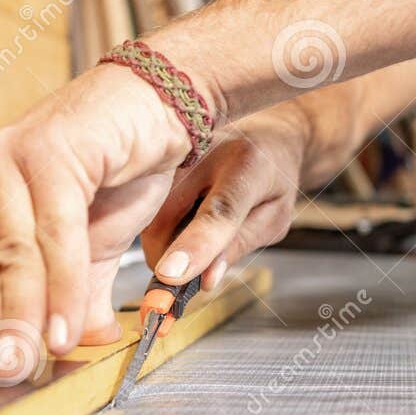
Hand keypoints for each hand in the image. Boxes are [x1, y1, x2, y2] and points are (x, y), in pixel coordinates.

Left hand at [0, 64, 192, 380]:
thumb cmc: (121, 169)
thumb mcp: (91, 249)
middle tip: (2, 377)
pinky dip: (63, 287)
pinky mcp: (46, 150)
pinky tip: (68, 326)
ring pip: (16, 257)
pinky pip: (54, 234)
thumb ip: (70, 296)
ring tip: (37, 361)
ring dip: (29, 318)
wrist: (164, 107)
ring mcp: (8, 157)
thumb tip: (63, 350)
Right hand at [140, 104, 313, 290]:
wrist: (265, 134)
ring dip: (161, 239)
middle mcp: (205, 150)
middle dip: (166, 257)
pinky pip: (142, 203)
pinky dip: (155, 222)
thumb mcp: (273, 219)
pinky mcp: (157, 156)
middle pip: (163, 220)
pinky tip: (179, 215)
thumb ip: (239, 245)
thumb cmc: (272, 181)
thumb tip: (205, 281)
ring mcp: (175, 151)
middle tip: (189, 269)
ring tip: (192, 231)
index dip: (195, 244)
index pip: (218, 211)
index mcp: (246, 166)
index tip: (171, 275)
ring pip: (146, 216)